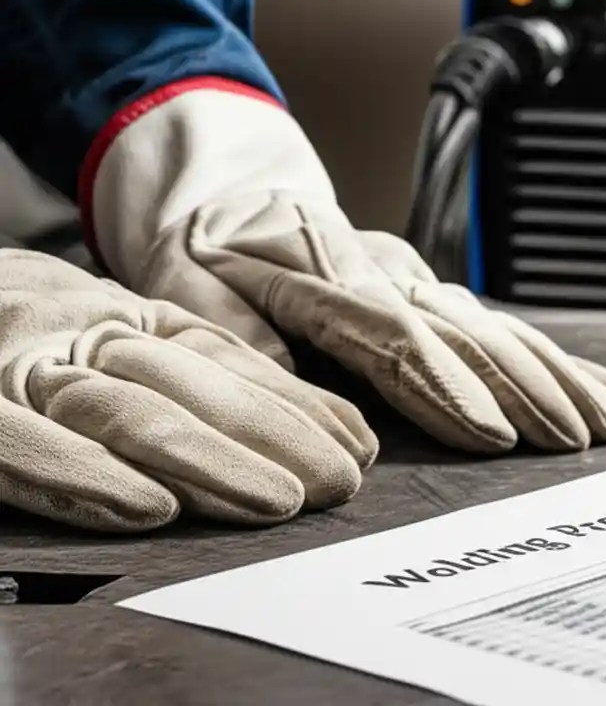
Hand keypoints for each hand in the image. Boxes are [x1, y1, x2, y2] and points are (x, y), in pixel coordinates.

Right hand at [0, 249, 374, 531]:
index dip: (293, 404)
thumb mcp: (116, 335)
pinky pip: (14, 444)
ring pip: (121, 410)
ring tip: (273, 502)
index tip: (353, 445)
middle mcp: (77, 333)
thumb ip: (198, 372)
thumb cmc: (25, 334)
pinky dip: (81, 476)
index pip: (224, 360)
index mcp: (124, 316)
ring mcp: (15, 366)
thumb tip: (317, 426)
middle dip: (270, 436)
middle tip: (332, 484)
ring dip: (206, 460)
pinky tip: (146, 508)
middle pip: (187, 385)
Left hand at [84, 80, 605, 454]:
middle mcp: (390, 277)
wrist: (234, 197)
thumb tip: (279, 384)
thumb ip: (233, 334)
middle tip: (578, 441)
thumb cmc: (209, 250)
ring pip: (503, 332)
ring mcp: (423, 285)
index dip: (447, 386)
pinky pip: (509, 330)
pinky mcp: (441, 298)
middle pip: (471, 336)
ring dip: (559, 380)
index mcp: (327, 276)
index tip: (491, 434)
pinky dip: (562, 364)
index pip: (396, 335)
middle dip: (529, 391)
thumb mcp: (187, 285)